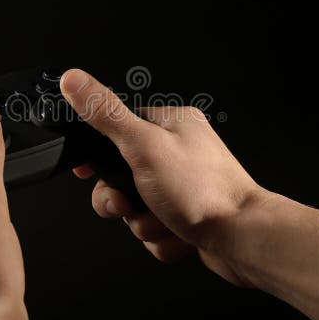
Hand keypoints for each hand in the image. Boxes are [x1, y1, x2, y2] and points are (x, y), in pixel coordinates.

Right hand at [61, 69, 269, 284]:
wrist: (244, 239)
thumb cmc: (204, 190)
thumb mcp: (143, 145)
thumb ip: (104, 114)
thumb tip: (74, 80)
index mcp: (170, 124)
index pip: (116, 130)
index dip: (100, 156)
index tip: (89, 172)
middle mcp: (179, 152)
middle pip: (122, 176)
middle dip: (123, 201)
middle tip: (130, 204)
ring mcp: (184, 186)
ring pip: (137, 208)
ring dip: (144, 223)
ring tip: (166, 220)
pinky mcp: (189, 216)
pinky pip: (155, 229)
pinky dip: (162, 238)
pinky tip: (180, 235)